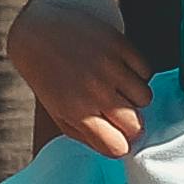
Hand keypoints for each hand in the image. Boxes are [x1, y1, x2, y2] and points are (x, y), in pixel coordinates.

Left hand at [5, 0, 150, 160]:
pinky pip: (146, 71)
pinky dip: (137, 73)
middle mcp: (95, 91)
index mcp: (77, 113)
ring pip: (145, 98)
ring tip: (118, 88)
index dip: (120, 143)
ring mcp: (109, 67)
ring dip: (134, 97)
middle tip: (119, 112)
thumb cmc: (49, 78)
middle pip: (136, 125)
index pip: (118, 146)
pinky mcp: (119, 45)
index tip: (117, 135)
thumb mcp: (58, 115)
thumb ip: (88, 136)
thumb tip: (120, 149)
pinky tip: (120, 70)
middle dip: (130, 123)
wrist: (38, 35)